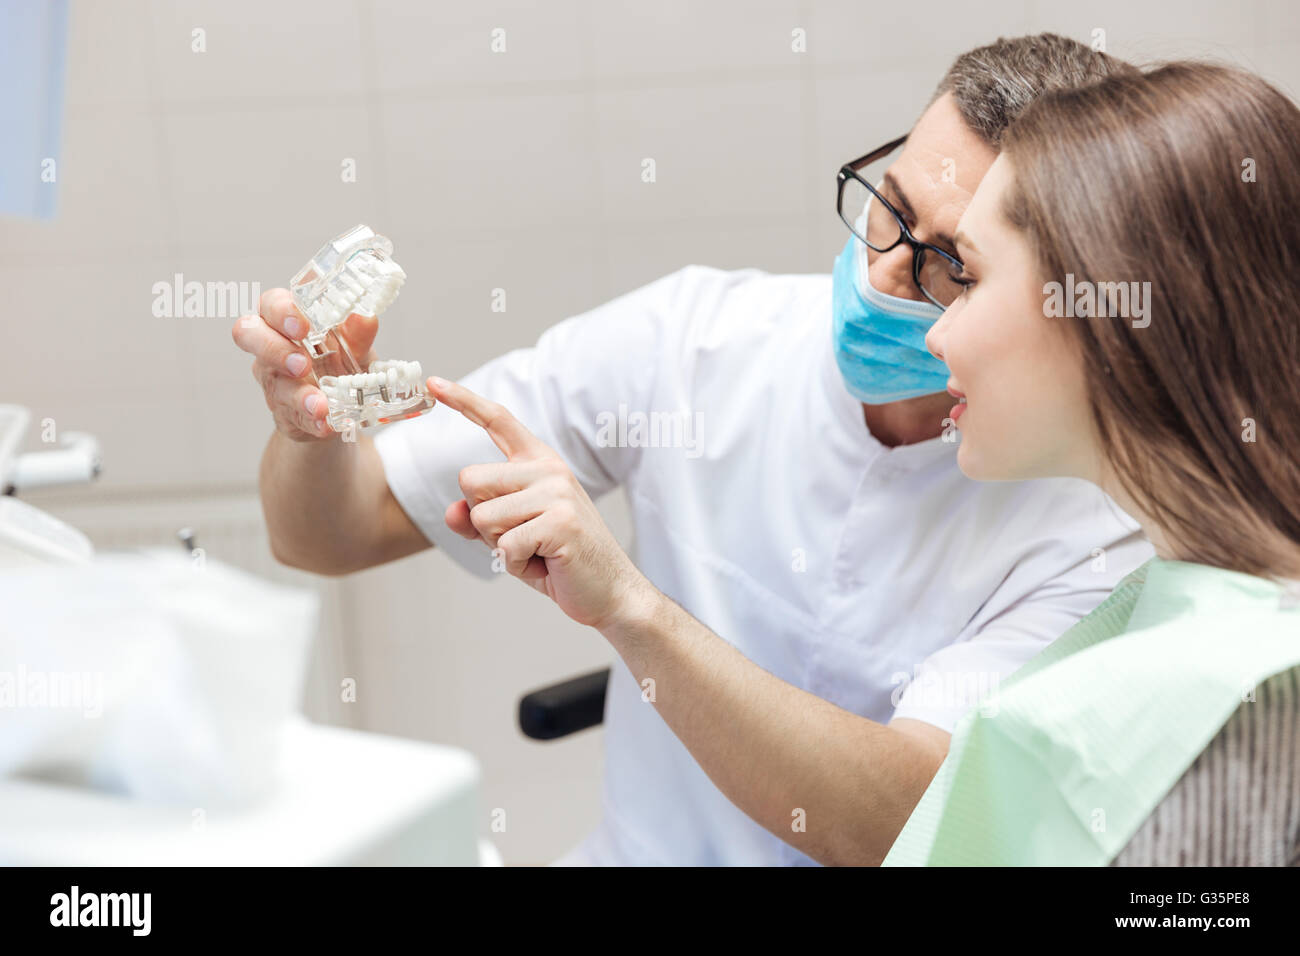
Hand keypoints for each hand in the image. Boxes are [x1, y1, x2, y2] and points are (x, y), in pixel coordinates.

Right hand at [231, 288, 380, 440]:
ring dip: (298, 395)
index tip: (303, 326)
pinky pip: (293, 417)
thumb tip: (366, 316)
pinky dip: (312, 421)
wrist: (343, 403)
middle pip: (249, 335)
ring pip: (274, 384)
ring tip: (320, 404)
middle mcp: (270, 347)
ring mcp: (274, 381)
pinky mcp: (285, 412)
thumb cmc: (340, 359)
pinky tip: (326, 424)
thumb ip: (358, 331)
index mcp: (285, 319)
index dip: (281, 312)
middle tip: (302, 364)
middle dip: (274, 349)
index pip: (270, 304)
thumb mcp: (354, 343)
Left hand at [430, 377, 658, 631]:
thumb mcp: (511, 536)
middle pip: (470, 481)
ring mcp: (557, 493)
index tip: (433, 383)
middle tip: (521, 538)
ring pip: (482, 517)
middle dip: (482, 520)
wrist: (611, 592)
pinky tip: (545, 565)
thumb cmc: (560, 561)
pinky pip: (505, 546)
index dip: (463, 401)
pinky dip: (516, 566)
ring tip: (536, 552)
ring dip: (500, 546)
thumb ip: (478, 520)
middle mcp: (549, 469)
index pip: (498, 421)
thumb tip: (451, 511)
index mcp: (539, 463)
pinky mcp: (561, 522)